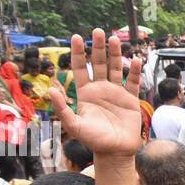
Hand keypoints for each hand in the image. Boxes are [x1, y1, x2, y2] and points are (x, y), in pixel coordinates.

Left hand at [49, 29, 141, 158]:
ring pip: (115, 68)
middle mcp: (100, 89)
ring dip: (115, 54)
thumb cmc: (93, 140)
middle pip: (98, 63)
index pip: (79, 67)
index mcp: (85, 92)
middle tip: (98, 32)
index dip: (77, 53)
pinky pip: (132, 82)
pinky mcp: (130, 99)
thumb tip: (49, 89)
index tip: (76, 37)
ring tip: (114, 40)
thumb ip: (62, 108)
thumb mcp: (74, 125)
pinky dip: (134, 71)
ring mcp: (116, 92)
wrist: (115, 152)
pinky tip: (135, 60)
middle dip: (98, 48)